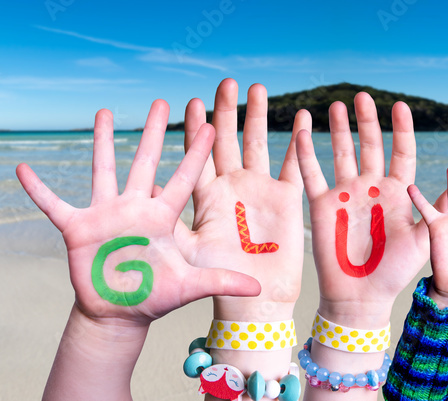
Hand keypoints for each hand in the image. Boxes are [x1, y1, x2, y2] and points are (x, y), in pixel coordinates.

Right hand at [16, 101, 260, 327]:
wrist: (119, 314)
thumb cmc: (154, 297)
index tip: (211, 123)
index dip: (196, 152)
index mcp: (162, 217)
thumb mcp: (190, 286)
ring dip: (103, 142)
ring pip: (104, 169)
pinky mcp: (78, 228)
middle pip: (146, 162)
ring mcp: (105, 215)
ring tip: (104, 112)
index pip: (184, 178)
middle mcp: (135, 208)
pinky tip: (22, 168)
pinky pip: (53, 204)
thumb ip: (221, 282)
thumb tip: (259, 289)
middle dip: (154, 132)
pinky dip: (37, 189)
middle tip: (161, 100)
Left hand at [177, 78, 308, 321]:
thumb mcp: (189, 258)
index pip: (198, 157)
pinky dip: (299, 143)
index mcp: (205, 198)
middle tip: (226, 82)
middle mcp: (231, 189)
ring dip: (257, 116)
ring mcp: (258, 191)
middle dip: (227, 111)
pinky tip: (302, 118)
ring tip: (256, 87)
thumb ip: (171, 228)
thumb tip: (145, 194)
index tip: (191, 103)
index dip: (197, 131)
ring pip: (257, 145)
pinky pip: (294, 166)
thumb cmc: (217, 284)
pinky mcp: (286, 200)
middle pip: (228, 142)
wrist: (253, 307)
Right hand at [296, 92, 429, 327]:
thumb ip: (438, 210)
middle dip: (366, 120)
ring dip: (338, 129)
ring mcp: (345, 194)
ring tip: (335, 105)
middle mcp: (371, 188)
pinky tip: (303, 129)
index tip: (399, 105)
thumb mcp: (423, 240)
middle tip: (362, 96)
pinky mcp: (321, 204)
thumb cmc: (395, 272)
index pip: (401, 152)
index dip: (400, 129)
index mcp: (397, 193)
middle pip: (369, 145)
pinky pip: (311, 173)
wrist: (360, 296)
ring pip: (340, 152)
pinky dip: (305, 151)